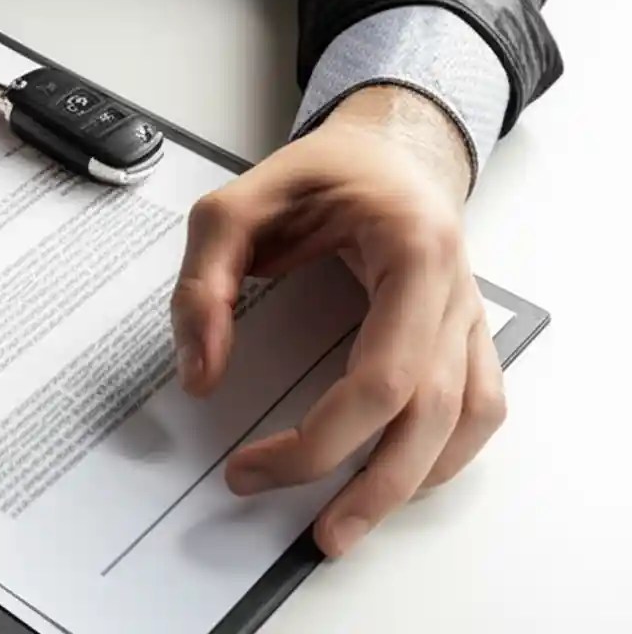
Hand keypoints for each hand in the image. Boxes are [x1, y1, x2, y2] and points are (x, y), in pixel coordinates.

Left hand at [171, 85, 505, 556]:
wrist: (386, 145)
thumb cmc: (319, 171)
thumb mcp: (234, 206)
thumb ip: (204, 286)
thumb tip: (199, 375)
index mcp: (411, 252)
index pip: (379, 378)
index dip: (318, 441)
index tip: (250, 467)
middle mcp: (453, 290)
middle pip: (429, 414)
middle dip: (371, 487)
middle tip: (316, 535)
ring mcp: (467, 313)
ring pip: (466, 419)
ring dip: (415, 482)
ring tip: (355, 524)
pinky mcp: (464, 330)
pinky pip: (481, 405)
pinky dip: (448, 453)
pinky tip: (402, 476)